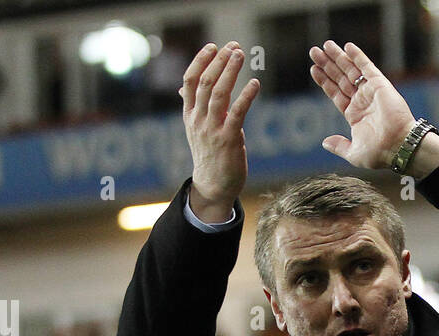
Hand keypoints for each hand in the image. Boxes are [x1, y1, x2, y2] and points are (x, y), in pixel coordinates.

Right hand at [181, 42, 260, 217]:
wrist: (213, 186)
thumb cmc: (209, 156)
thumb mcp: (196, 129)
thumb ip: (194, 107)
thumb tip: (184, 88)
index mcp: (190, 115)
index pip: (190, 81)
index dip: (200, 61)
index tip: (213, 46)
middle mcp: (198, 120)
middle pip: (205, 82)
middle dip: (219, 61)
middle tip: (233, 46)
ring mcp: (212, 130)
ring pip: (218, 93)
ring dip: (230, 72)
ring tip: (240, 55)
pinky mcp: (228, 140)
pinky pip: (237, 113)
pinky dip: (246, 96)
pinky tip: (254, 84)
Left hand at [309, 40, 415, 169]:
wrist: (398, 147)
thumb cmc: (379, 154)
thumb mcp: (353, 153)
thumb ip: (339, 146)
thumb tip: (325, 142)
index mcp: (355, 115)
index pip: (336, 93)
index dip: (325, 81)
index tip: (314, 69)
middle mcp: (362, 101)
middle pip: (341, 79)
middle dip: (328, 65)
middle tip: (314, 52)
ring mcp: (371, 92)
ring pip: (351, 71)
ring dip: (338, 57)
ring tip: (325, 45)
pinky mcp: (380, 85)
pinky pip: (367, 68)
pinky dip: (358, 57)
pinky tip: (347, 47)